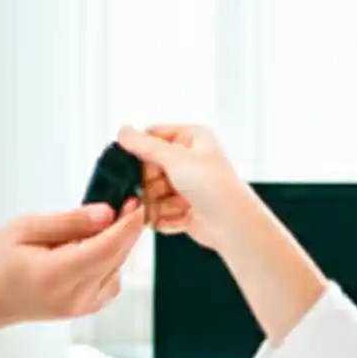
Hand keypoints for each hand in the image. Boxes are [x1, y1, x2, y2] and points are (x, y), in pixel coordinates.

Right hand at [0, 198, 144, 326]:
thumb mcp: (26, 228)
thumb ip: (69, 222)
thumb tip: (107, 213)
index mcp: (55, 275)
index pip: (106, 248)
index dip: (127, 223)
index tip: (136, 201)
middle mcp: (73, 297)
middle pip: (116, 258)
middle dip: (126, 228)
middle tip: (127, 200)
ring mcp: (81, 308)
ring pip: (117, 268)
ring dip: (117, 244)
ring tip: (101, 223)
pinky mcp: (84, 309)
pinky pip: (111, 280)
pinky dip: (110, 261)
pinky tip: (92, 247)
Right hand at [118, 125, 327, 340]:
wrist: (233, 226)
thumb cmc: (215, 187)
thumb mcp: (175, 158)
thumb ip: (145, 146)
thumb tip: (123, 131)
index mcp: (193, 138)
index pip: (154, 136)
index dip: (141, 151)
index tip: (129, 163)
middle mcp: (191, 160)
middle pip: (151, 168)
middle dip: (149, 183)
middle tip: (152, 190)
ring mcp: (189, 185)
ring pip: (154, 192)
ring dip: (155, 203)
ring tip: (166, 208)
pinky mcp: (186, 209)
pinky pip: (162, 211)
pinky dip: (162, 217)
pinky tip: (174, 218)